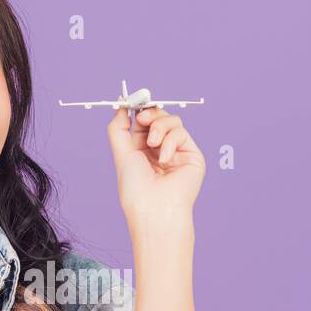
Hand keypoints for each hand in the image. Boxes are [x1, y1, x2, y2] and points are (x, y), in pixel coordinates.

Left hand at [106, 106, 205, 222]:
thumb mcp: (121, 153)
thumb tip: (121, 107)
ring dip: (159, 127)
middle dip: (149, 113)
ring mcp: (177, 152)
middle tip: (142, 118)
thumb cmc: (136, 188)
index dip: (138, 110)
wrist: (154, 208)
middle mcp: (160, 150)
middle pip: (159, 117)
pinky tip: (164, 159)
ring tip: (152, 144)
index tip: (130, 102)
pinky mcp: (192, 155)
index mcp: (142, 151)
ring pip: (172, 121)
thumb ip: (118, 128)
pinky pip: (181, 133)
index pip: (142, 122)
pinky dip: (170, 141)